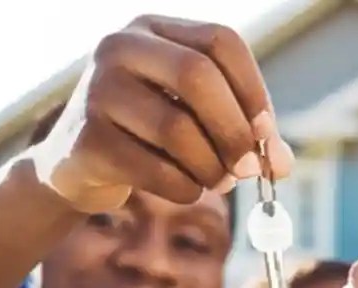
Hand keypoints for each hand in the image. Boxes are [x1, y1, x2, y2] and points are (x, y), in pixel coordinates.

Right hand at [24, 15, 293, 213]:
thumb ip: (246, 132)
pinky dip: (185, 188)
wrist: (78, 164)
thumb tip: (279, 163)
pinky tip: (186, 189)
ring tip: (218, 181)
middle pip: (197, 75)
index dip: (254, 89)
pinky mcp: (86, 139)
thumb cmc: (153, 135)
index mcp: (153, 29)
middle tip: (250, 168)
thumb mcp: (197, 117)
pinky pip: (155, 169)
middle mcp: (119, 47)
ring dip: (211, 168)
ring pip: (177, 128)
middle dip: (235, 130)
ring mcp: (95, 90)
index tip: (267, 132)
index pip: (221, 41)